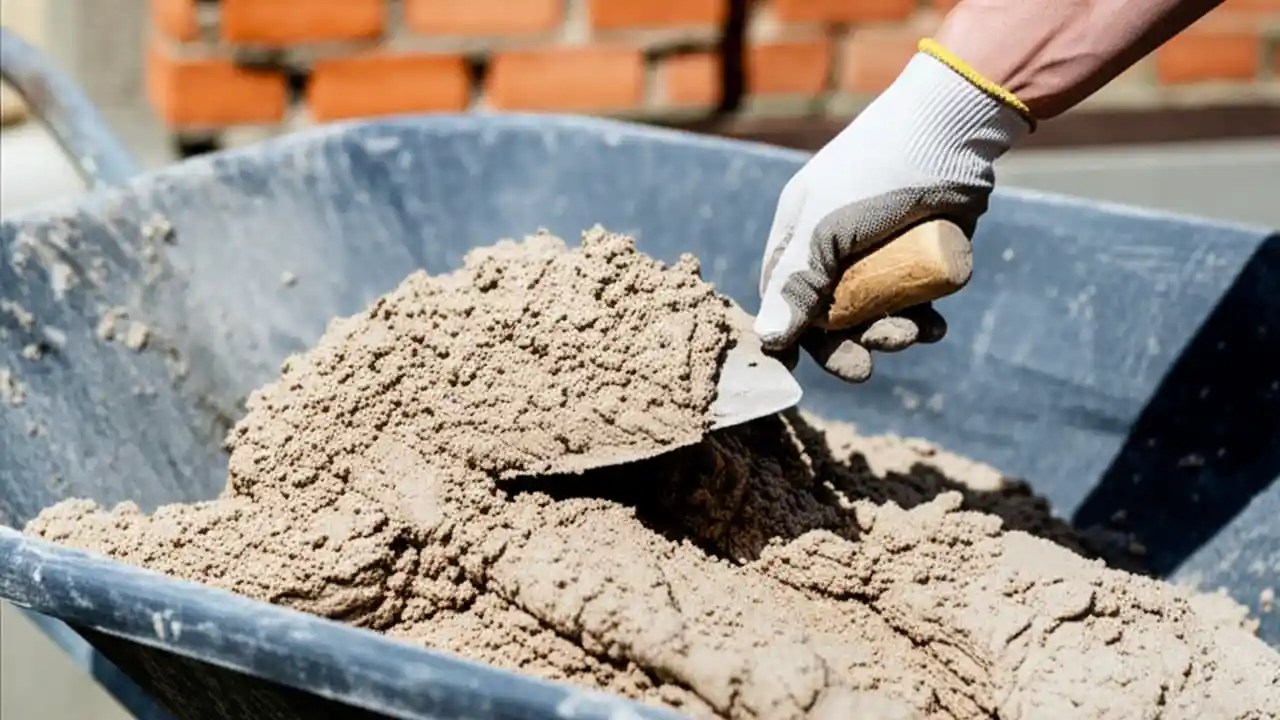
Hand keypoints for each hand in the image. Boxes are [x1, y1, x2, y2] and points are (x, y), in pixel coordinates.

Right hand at [755, 48, 1029, 381]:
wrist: (953, 129)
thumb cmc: (876, 171)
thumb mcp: (826, 230)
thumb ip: (797, 285)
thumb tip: (768, 342)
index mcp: (800, 233)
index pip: (783, 297)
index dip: (791, 334)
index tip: (801, 369)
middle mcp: (835, 244)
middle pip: (831, 315)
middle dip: (849, 342)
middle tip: (869, 366)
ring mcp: (879, 251)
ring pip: (875, 312)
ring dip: (891, 333)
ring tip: (916, 333)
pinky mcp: (920, 253)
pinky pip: (913, 300)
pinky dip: (922, 318)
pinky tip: (936, 326)